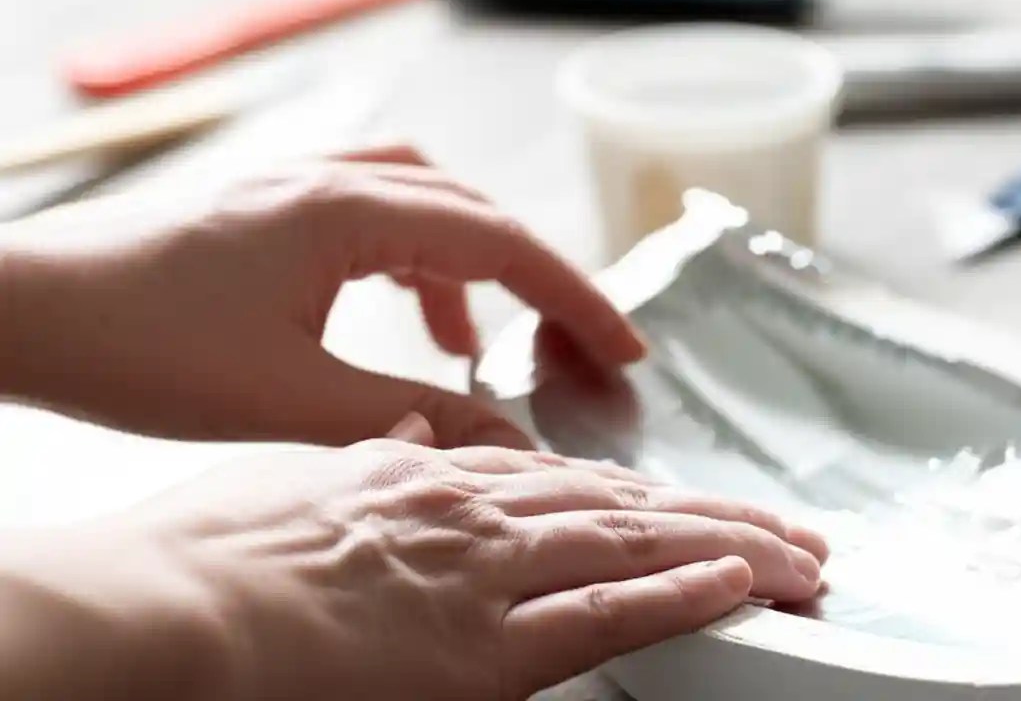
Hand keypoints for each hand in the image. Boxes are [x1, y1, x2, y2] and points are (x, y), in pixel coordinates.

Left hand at [0, 146, 642, 446]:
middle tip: (581, 346)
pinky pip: (381, 217)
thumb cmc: (140, 346)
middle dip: (539, 283)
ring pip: (431, 208)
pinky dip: (418, 266)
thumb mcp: (296, 401)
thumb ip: (415, 418)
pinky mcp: (277, 211)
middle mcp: (333, 182)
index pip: (503, 244)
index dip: (575, 298)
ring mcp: (303, 189)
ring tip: (480, 347)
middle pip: (478, 214)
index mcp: (348, 213)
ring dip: (474, 272)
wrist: (31, 315)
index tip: (623, 345)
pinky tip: (409, 322)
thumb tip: (504, 443)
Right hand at [97, 429, 827, 700]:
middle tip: (793, 530)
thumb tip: (414, 421)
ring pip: (637, 552)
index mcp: (437, 481)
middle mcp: (479, 517)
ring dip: (730, 551)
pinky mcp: (483, 650)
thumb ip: (376, 452)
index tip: (701, 503)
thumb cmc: (218, 554)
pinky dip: (679, 594)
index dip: (650, 494)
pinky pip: (603, 615)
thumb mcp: (303, 478)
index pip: (573, 481)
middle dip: (720, 519)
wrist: (169, 607)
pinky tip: (738, 583)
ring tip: (801, 559)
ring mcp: (488, 578)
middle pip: (628, 510)